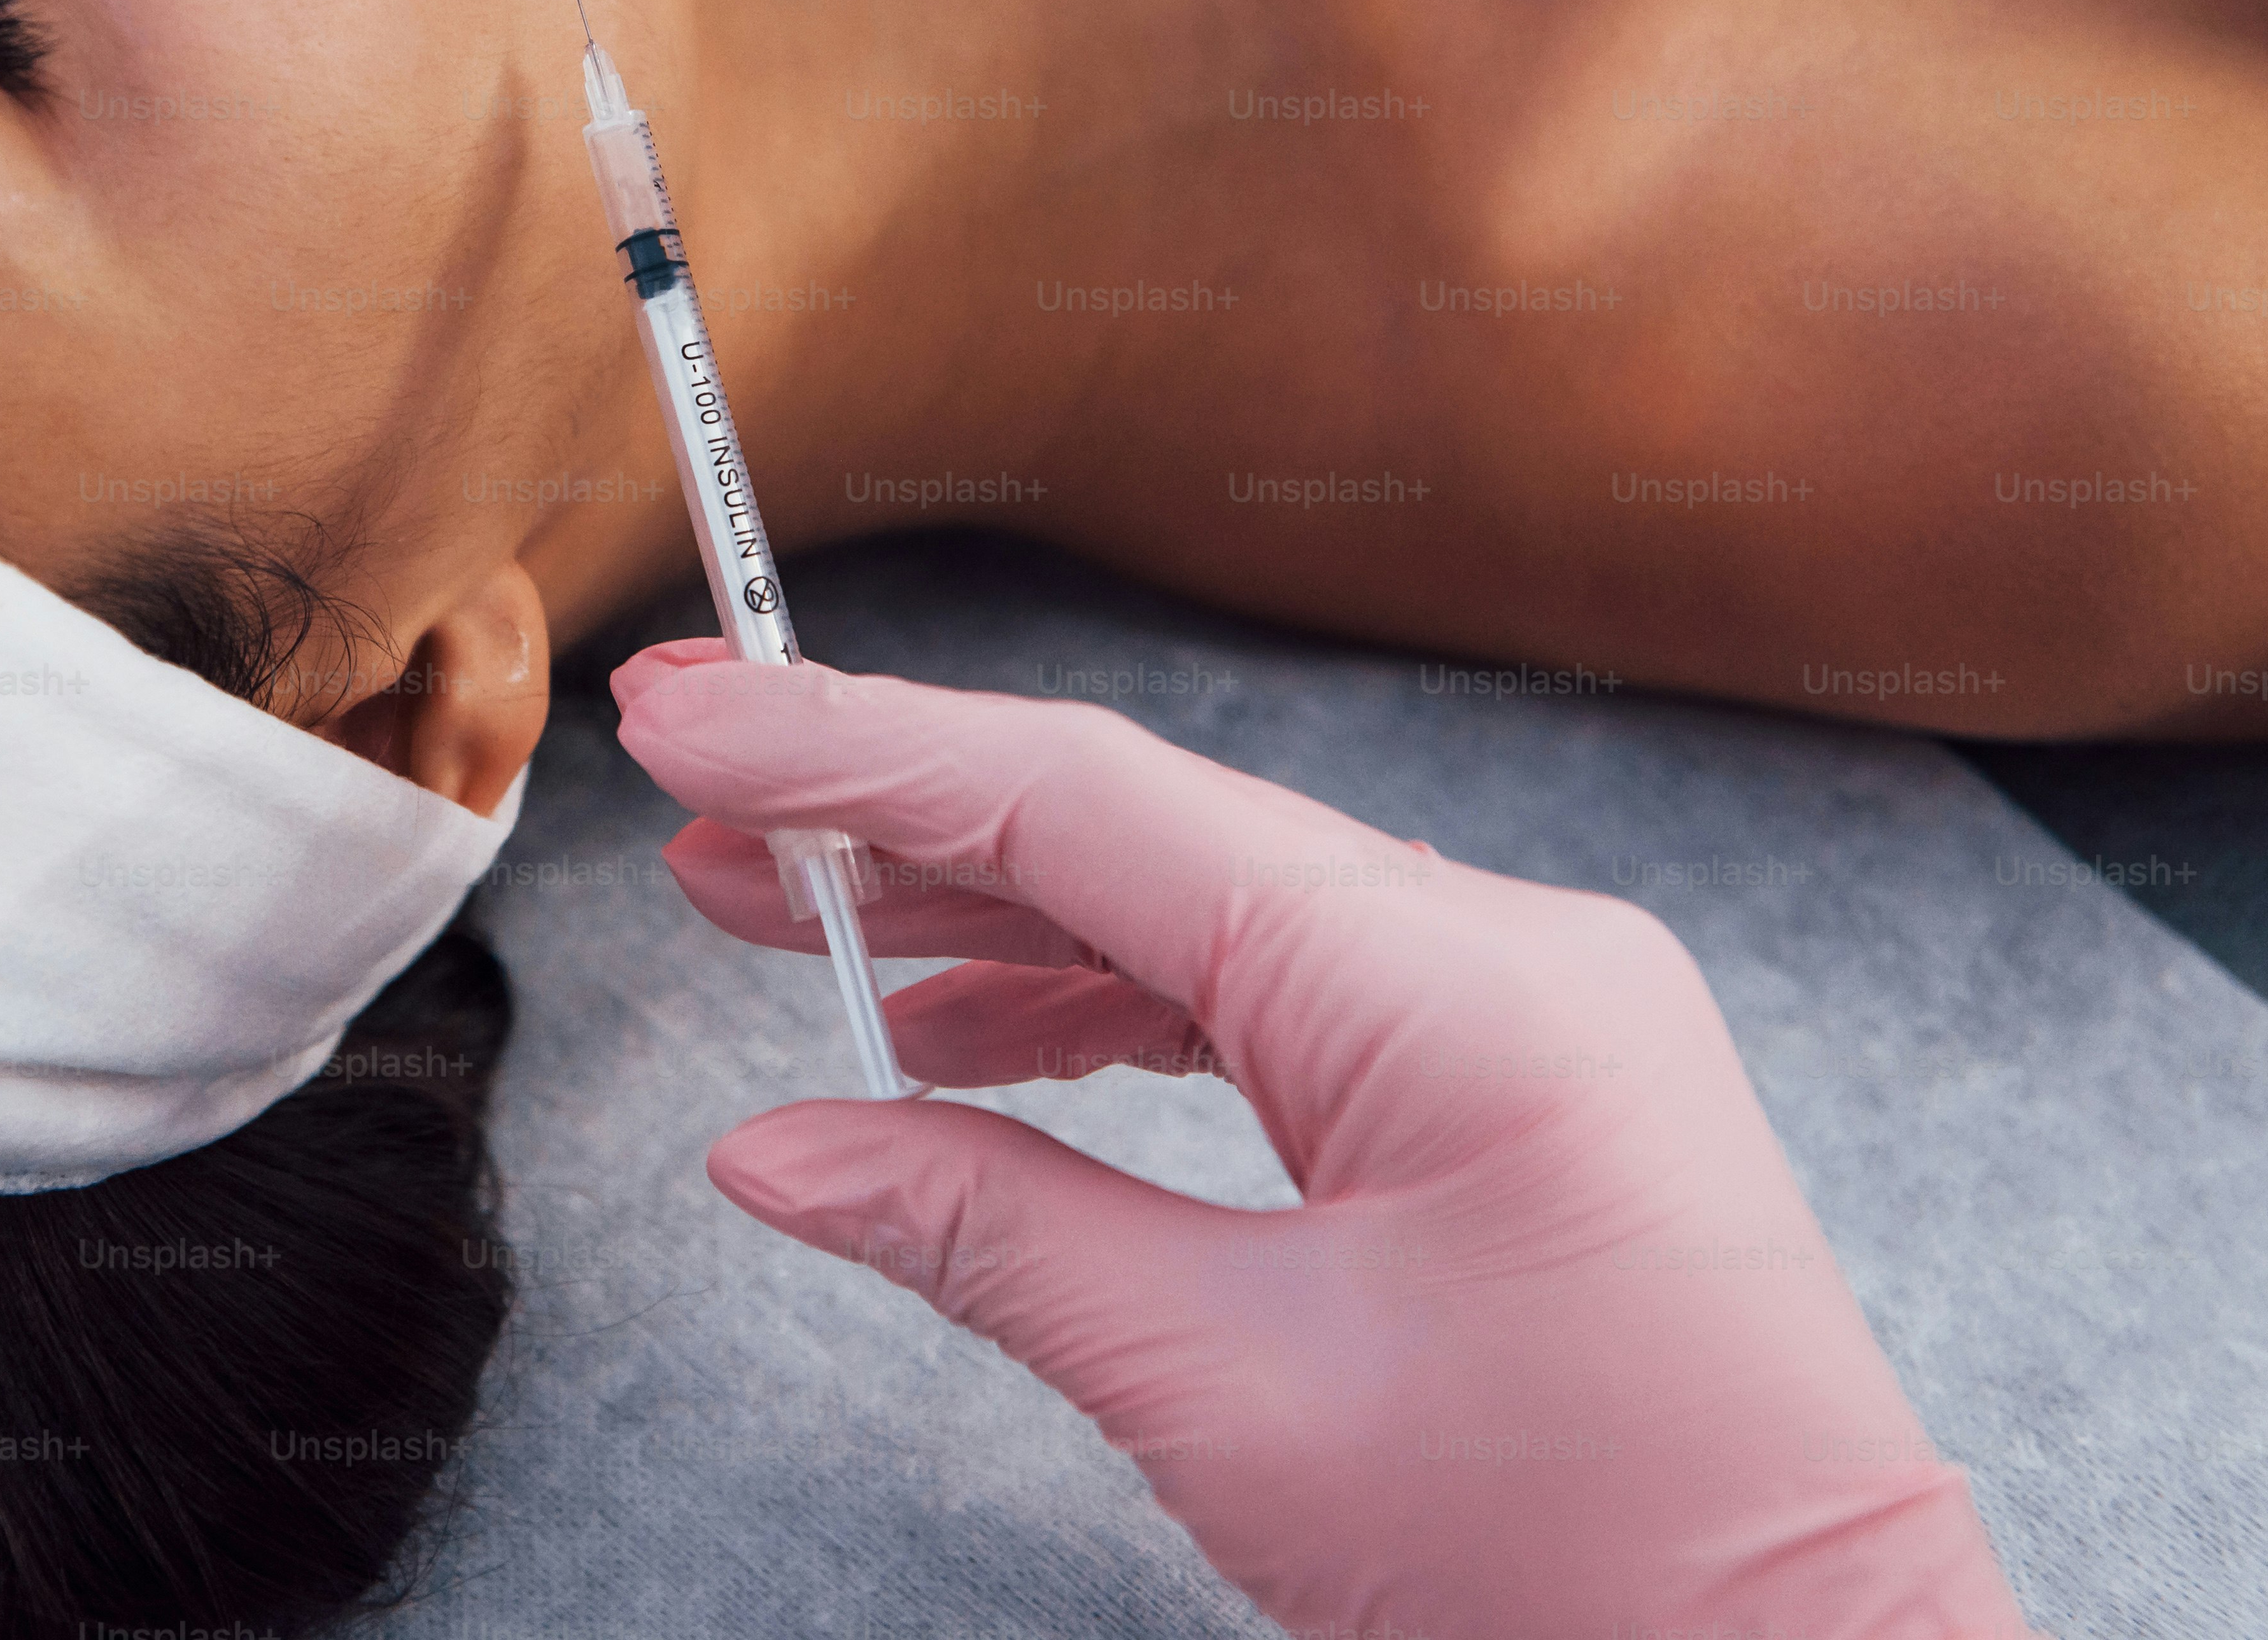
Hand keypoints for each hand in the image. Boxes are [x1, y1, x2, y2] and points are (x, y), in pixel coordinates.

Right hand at [615, 641, 2030, 1639]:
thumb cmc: (1581, 1576)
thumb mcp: (1235, 1399)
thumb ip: (989, 1236)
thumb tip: (769, 1151)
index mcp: (1448, 986)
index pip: (1085, 801)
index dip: (855, 752)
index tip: (686, 713)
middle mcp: (1500, 948)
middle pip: (1138, 824)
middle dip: (895, 810)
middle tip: (690, 790)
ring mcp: (1522, 1009)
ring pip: (1198, 902)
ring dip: (986, 908)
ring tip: (781, 915)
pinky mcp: (1518, 1084)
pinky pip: (1276, 993)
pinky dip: (1108, 1002)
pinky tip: (957, 1029)